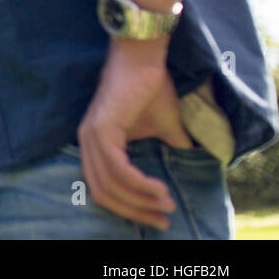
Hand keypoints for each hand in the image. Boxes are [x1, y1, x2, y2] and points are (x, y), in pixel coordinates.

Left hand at [77, 44, 192, 229]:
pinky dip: (139, 184)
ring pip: (109, 185)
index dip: (128, 207)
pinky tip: (159, 188)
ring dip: (141, 200)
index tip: (156, 218)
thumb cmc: (151, 88)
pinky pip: (117, 170)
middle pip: (102, 194)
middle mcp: (87, 143)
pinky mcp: (101, 130)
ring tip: (167, 203)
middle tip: (163, 220)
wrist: (144, 59)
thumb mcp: (165, 128)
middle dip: (134, 212)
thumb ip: (171, 150)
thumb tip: (192, 170)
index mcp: (95, 144)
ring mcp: (91, 136)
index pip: (102, 188)